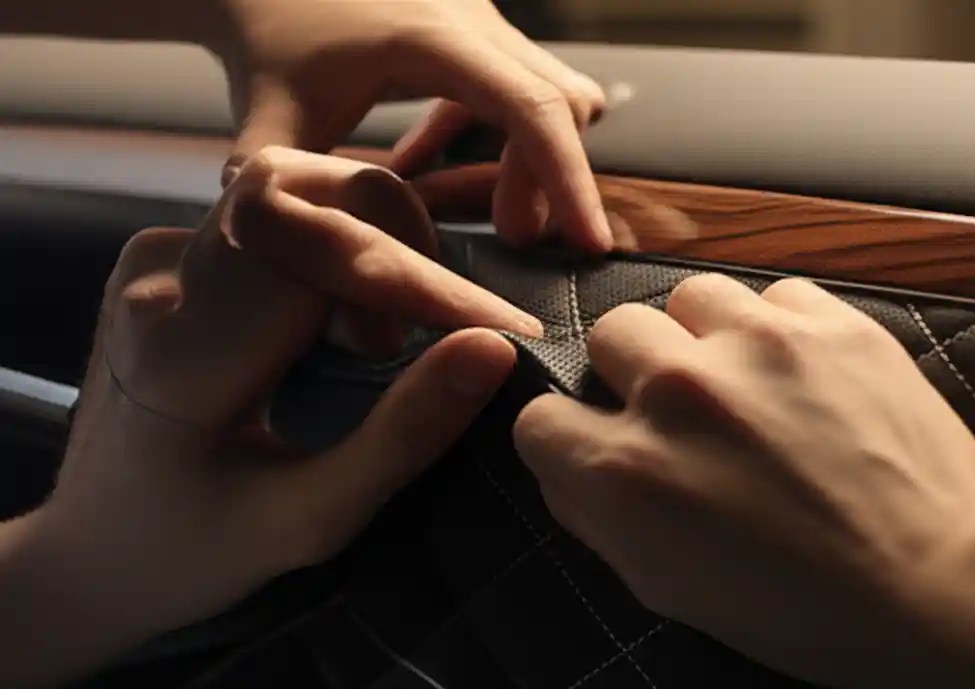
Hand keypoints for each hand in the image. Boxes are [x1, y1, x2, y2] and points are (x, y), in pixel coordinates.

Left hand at [40, 149, 523, 645]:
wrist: (93, 548)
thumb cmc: (202, 550)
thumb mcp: (312, 517)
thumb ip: (402, 433)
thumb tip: (492, 348)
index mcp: (187, 352)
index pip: (324, 250)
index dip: (420, 274)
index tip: (494, 330)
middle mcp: (159, 281)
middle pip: (310, 194)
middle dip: (398, 253)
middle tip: (427, 335)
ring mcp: (153, 257)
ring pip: (296, 190)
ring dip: (366, 248)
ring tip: (377, 340)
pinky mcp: (162, 252)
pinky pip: (273, 214)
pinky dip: (332, 252)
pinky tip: (337, 325)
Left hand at [210, 0, 610, 249]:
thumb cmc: (267, 45)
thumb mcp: (269, 125)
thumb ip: (294, 199)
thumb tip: (312, 260)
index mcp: (432, 39)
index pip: (531, 108)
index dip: (565, 179)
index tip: (586, 242)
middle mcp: (473, 21)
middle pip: (561, 103)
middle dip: (549, 177)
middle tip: (511, 236)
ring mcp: (483, 22)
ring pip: (555, 95)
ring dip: (531, 157)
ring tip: (477, 204)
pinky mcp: (477, 33)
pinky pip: (523, 90)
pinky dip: (501, 135)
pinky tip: (427, 159)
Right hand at [513, 274, 974, 688]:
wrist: (934, 585)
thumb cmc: (802, 608)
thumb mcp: (665, 586)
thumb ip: (596, 514)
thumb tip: (569, 459)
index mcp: (628, 472)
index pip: (540, 417)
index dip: (571, 437)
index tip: (605, 445)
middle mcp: (681, 394)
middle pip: (611, 334)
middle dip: (636, 373)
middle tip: (685, 412)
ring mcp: (761, 347)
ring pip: (689, 297)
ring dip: (705, 336)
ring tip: (746, 382)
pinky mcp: (833, 324)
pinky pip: (776, 295)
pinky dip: (782, 329)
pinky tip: (804, 374)